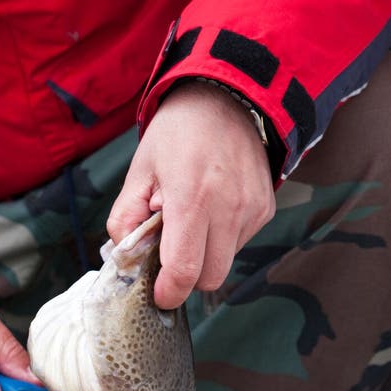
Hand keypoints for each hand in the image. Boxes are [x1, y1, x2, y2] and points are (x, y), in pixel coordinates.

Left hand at [107, 82, 275, 307]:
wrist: (227, 96)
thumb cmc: (177, 134)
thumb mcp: (139, 171)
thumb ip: (125, 219)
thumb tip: (126, 259)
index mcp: (192, 199)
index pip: (184, 270)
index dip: (168, 292)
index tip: (158, 294)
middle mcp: (229, 208)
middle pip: (209, 279)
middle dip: (187, 276)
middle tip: (169, 251)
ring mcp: (252, 209)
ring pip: (225, 263)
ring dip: (204, 255)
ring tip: (191, 218)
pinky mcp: (265, 209)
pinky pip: (239, 244)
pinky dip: (221, 238)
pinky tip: (212, 208)